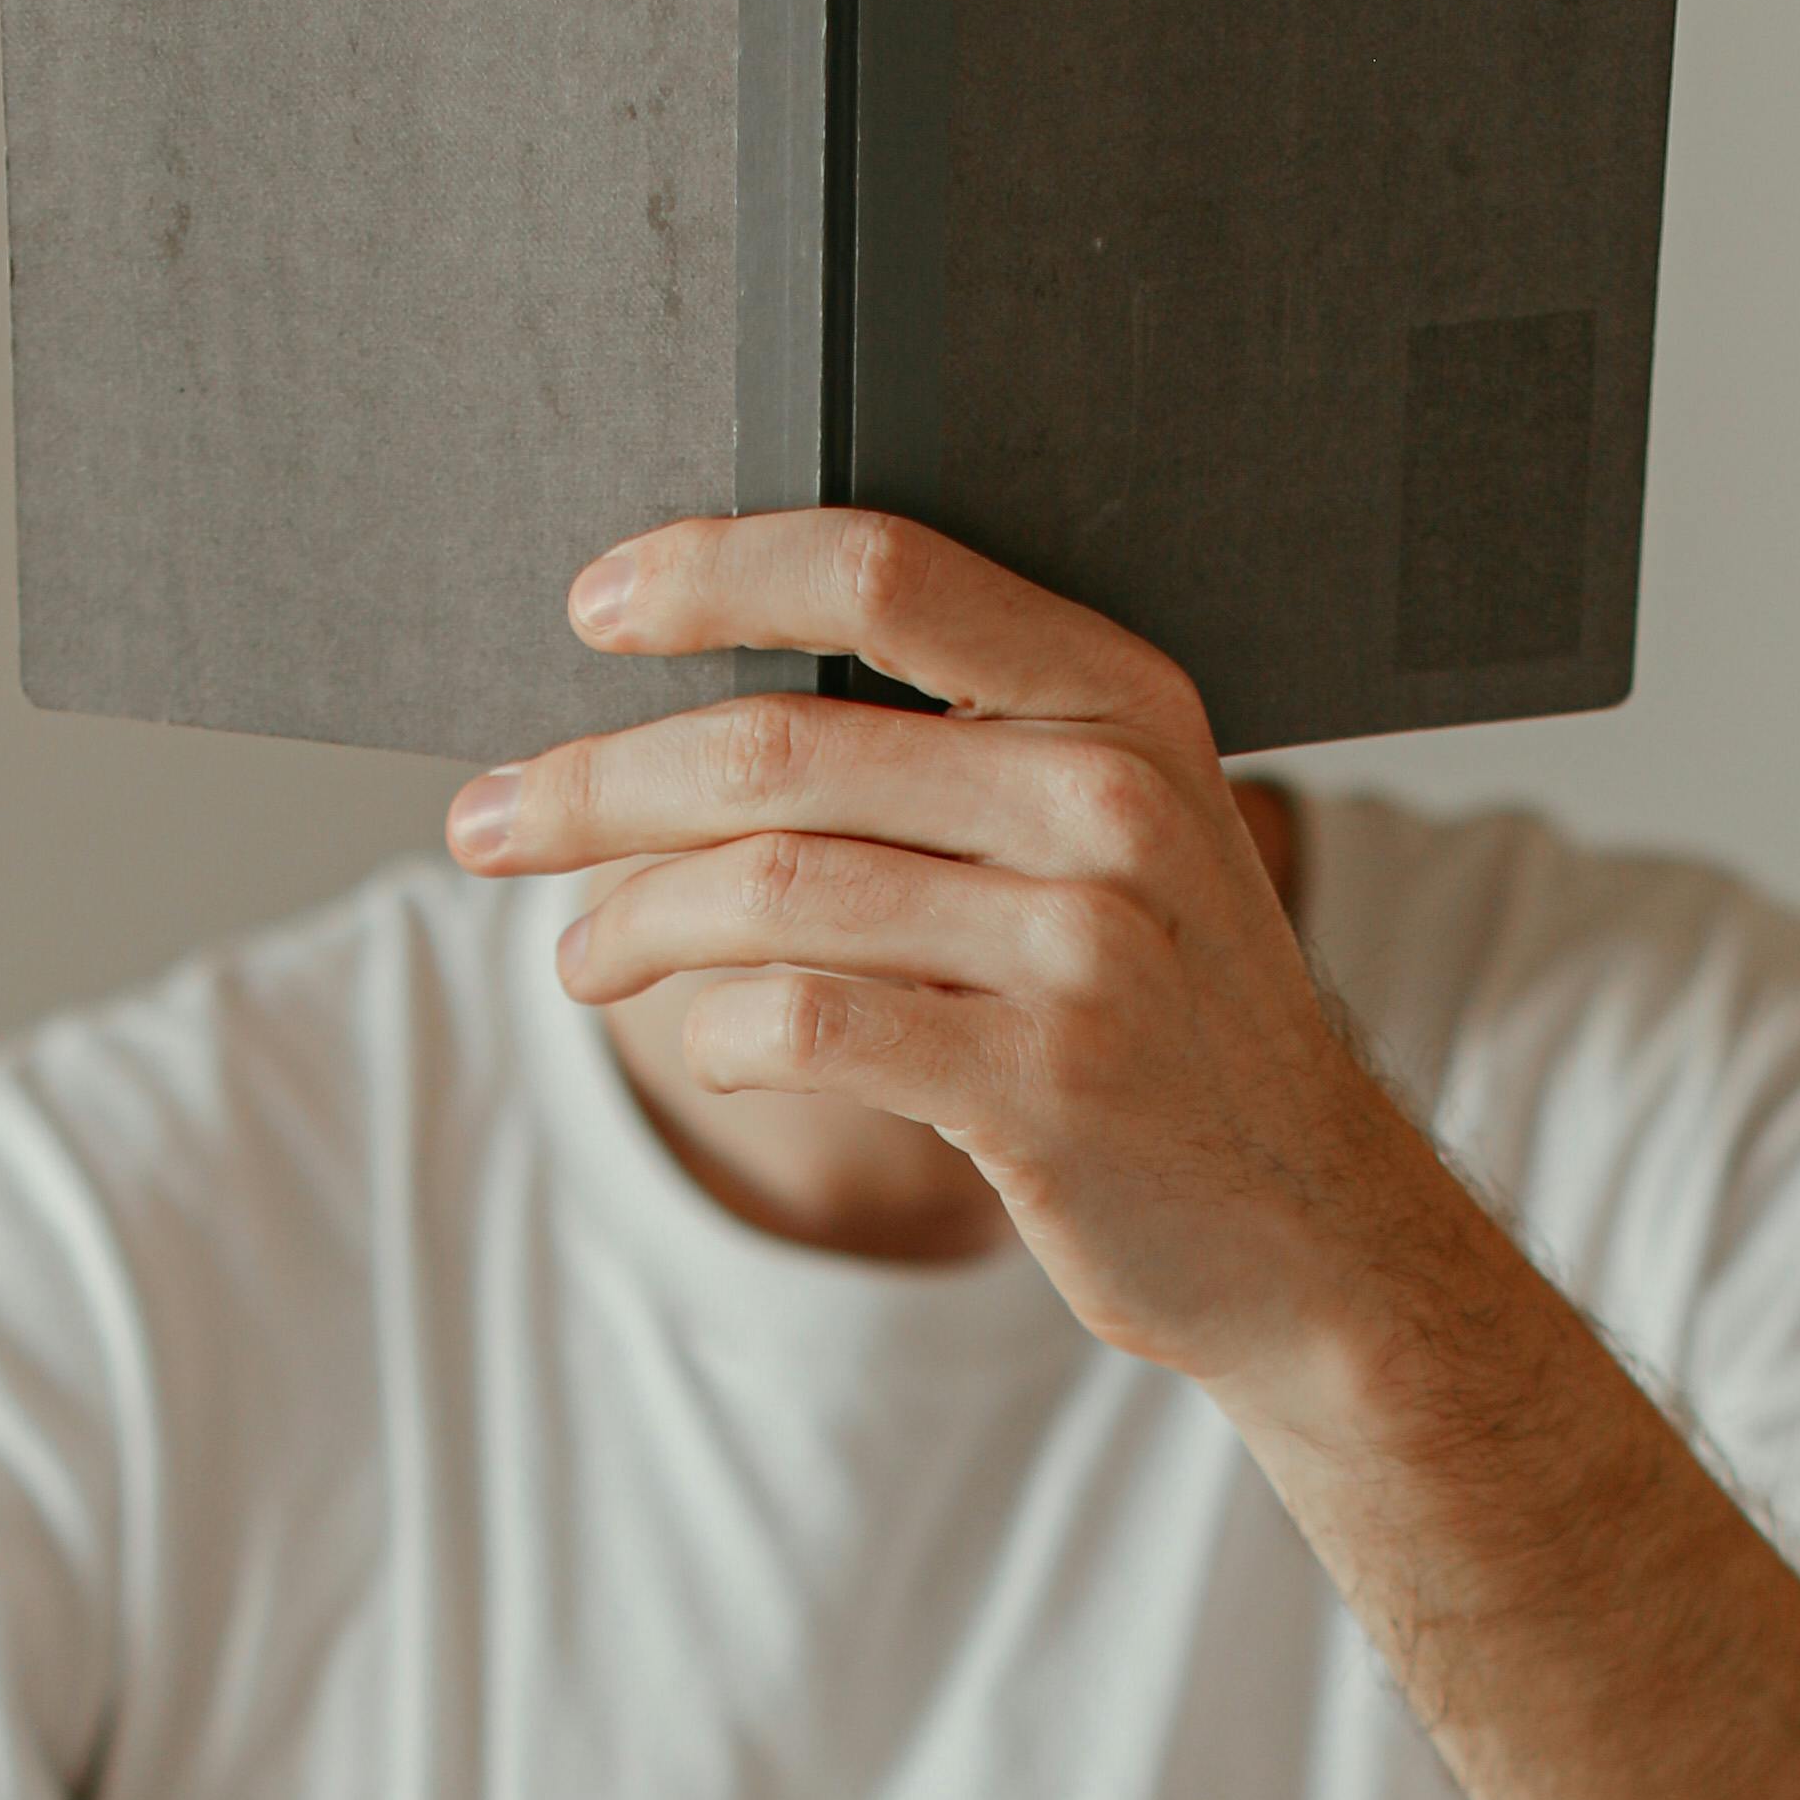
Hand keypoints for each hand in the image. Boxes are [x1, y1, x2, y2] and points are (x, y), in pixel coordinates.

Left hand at [448, 509, 1449, 1395]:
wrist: (1313, 1228)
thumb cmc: (1170, 1018)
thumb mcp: (1118, 842)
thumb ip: (966, 757)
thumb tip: (702, 719)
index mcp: (1122, 699)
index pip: (885, 575)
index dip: (716, 572)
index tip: (592, 605)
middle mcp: (1108, 802)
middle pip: (777, 753)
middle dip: (594, 785)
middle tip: (486, 821)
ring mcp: (1082, 948)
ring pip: (765, 895)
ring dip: (626, 925)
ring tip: (577, 958)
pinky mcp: (1042, 1089)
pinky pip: (801, 1025)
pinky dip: (711, 1032)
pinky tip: (697, 1039)